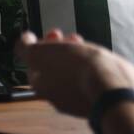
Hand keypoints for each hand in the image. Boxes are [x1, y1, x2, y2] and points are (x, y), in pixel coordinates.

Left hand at [17, 30, 133, 116]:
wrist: (111, 86)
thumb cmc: (75, 69)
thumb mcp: (39, 53)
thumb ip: (26, 48)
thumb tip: (23, 41)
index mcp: (42, 87)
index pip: (34, 66)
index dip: (41, 46)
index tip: (52, 34)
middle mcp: (59, 97)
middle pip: (54, 69)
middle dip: (59, 49)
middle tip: (68, 36)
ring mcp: (80, 99)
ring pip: (73, 74)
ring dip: (75, 55)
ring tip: (83, 43)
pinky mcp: (99, 98)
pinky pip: (90, 80)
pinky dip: (91, 67)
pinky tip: (98, 59)